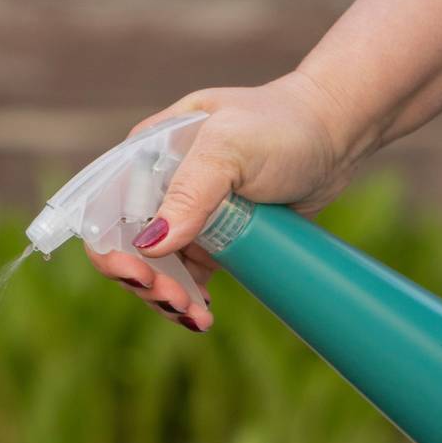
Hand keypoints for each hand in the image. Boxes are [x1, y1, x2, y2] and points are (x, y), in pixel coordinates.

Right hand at [86, 70, 353, 330]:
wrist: (337, 134)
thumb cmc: (283, 125)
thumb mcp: (232, 148)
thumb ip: (191, 191)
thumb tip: (150, 245)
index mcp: (145, 155)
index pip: (105, 209)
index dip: (111, 248)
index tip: (141, 275)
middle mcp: (158, 186)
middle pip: (127, 247)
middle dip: (145, 282)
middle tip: (180, 301)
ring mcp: (186, 215)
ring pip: (157, 269)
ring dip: (168, 298)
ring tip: (197, 317)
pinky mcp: (214, 237)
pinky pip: (188, 275)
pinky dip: (189, 298)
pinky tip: (203, 313)